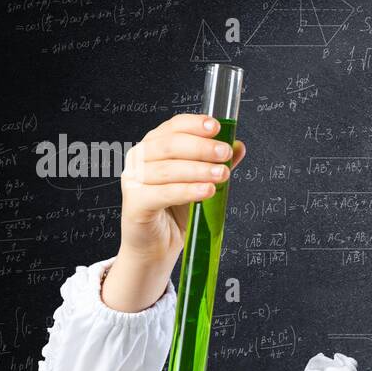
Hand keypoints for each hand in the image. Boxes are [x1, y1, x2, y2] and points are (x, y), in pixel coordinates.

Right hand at [119, 113, 245, 269]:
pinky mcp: (134, 203)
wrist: (157, 246)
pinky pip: (163, 193)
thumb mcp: (200, 183)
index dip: (194, 124)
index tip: (216, 127)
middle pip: (170, 145)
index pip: (173, 127)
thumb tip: (238, 147)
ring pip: (168, 169)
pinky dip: (187, 191)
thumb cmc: (176, 212)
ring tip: (222, 175)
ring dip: (199, 170)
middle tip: (224, 154)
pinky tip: (207, 191)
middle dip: (201, 148)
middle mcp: (140, 159)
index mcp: (154, 147)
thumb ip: (216, 164)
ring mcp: (134, 180)